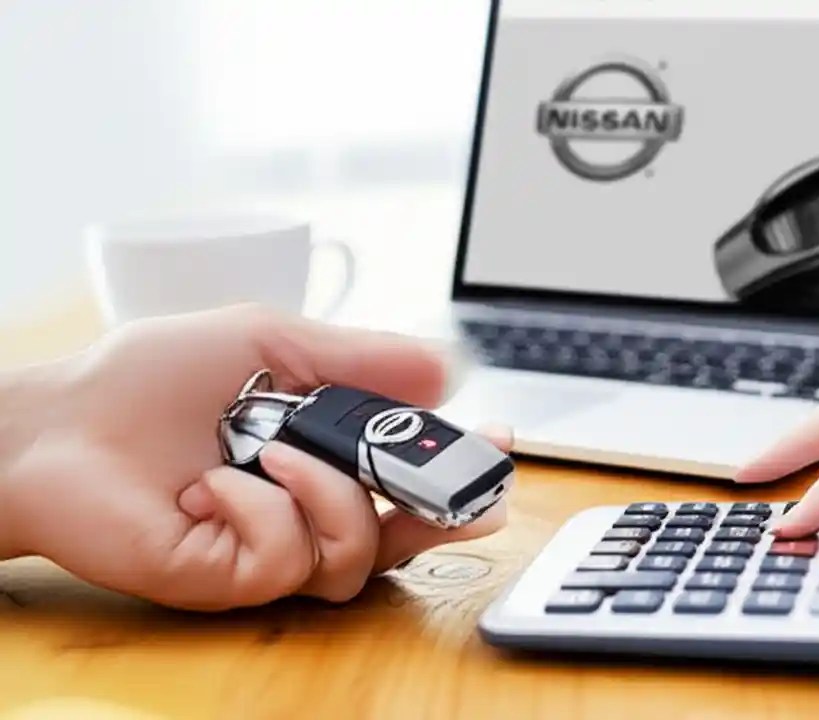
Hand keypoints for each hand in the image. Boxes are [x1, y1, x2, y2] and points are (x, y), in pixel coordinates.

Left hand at [0, 305, 511, 610]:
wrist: (58, 419)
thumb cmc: (150, 379)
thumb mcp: (273, 342)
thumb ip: (360, 358)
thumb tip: (446, 366)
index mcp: (323, 452)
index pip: (410, 476)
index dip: (461, 469)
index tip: (500, 443)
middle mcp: (304, 507)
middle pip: (403, 537)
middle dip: (442, 510)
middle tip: (459, 485)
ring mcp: (267, 548)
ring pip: (354, 558)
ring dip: (331, 500)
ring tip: (279, 455)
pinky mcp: (227, 578)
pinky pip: (286, 561)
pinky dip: (263, 515)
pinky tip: (216, 485)